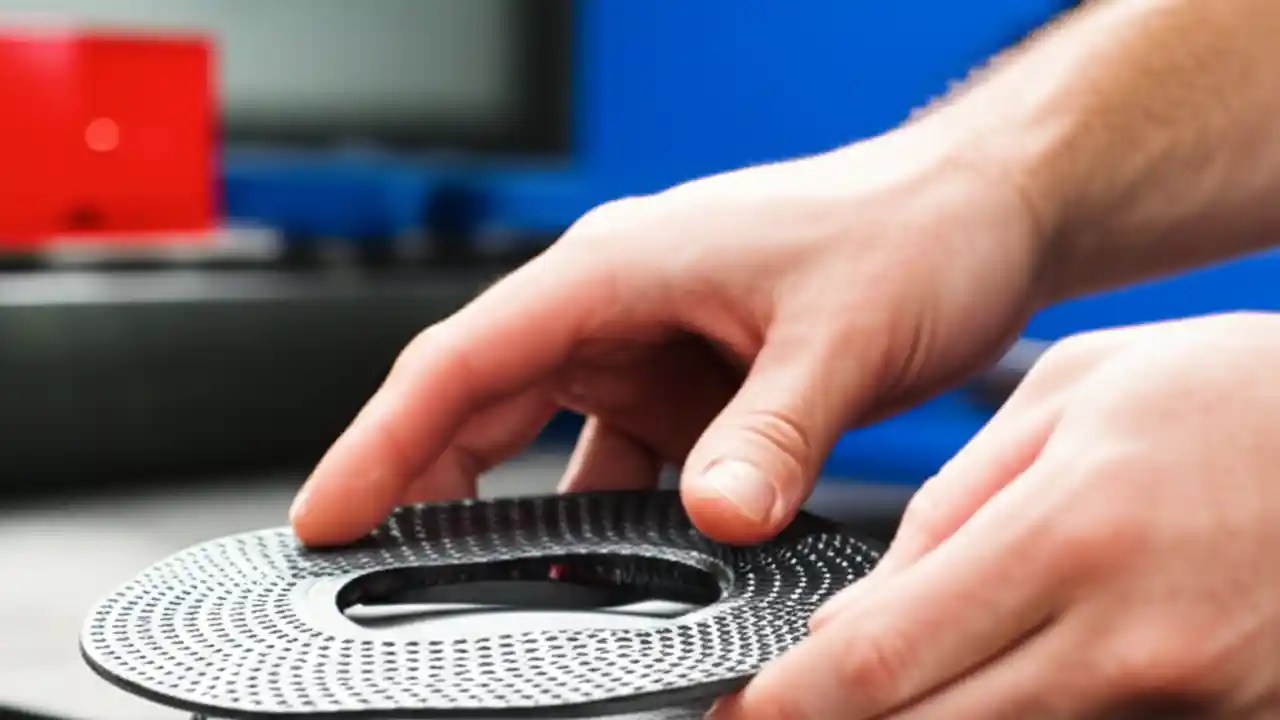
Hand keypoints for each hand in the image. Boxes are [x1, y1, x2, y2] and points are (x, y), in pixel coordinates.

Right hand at [289, 127, 1042, 546]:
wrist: (976, 213)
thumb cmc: (909, 230)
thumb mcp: (841, 335)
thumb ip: (772, 433)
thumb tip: (716, 521)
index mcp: (617, 270)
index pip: (461, 361)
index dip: (378, 443)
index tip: (327, 516)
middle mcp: (616, 306)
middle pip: (476, 407)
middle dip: (418, 489)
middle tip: (378, 576)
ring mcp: (651, 350)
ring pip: (539, 443)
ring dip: (509, 515)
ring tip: (479, 593)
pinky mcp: (692, 389)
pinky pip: (617, 464)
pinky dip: (600, 520)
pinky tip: (605, 573)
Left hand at [712, 313, 1279, 718]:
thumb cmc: (1238, 397)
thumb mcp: (1080, 395)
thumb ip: (958, 501)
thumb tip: (866, 602)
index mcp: (1066, 535)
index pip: (881, 655)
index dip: (788, 702)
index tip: (735, 711)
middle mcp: (1124, 642)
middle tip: (779, 716)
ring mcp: (1189, 704)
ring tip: (883, 694)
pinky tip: (991, 691)